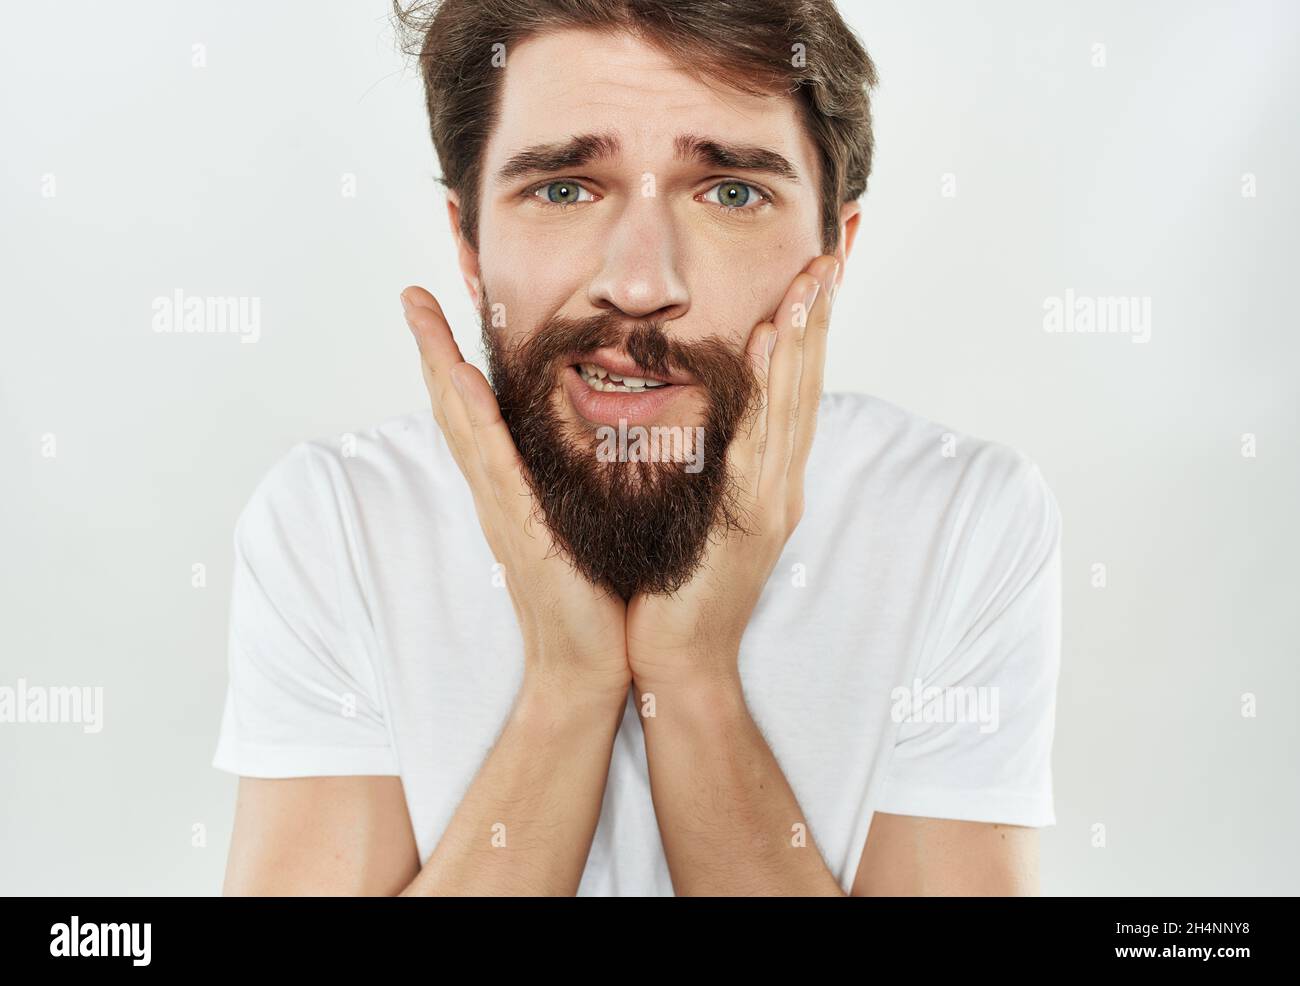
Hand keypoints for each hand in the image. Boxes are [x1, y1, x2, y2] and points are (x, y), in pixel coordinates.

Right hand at [401, 287, 630, 705]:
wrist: (589, 661)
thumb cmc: (591, 595)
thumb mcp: (579, 522)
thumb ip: (569, 483)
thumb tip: (587, 441)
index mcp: (511, 487)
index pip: (476, 413)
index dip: (454, 361)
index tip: (443, 313)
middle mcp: (495, 491)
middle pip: (453, 408)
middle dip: (432, 348)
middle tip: (413, 294)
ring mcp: (501, 507)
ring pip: (462, 424)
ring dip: (438, 365)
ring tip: (421, 314)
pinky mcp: (519, 527)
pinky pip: (493, 463)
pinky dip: (472, 418)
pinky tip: (457, 379)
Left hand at [624, 255, 839, 693]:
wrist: (680, 658)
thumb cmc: (678, 585)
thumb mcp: (699, 512)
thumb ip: (710, 465)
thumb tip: (702, 419)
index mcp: (769, 479)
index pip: (793, 390)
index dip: (806, 330)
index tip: (813, 274)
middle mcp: (781, 482)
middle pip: (806, 385)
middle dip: (818, 317)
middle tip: (829, 252)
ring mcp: (771, 500)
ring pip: (792, 404)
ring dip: (804, 337)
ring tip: (810, 280)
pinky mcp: (748, 518)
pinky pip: (759, 440)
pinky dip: (770, 390)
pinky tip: (771, 346)